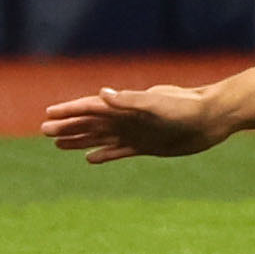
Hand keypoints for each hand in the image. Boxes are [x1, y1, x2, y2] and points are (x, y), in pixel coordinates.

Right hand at [42, 81, 248, 163]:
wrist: (211, 118)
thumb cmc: (186, 106)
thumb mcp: (157, 103)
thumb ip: (130, 100)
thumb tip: (102, 94)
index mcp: (125, 106)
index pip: (90, 107)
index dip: (68, 111)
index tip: (48, 115)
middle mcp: (126, 118)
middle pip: (89, 123)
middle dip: (67, 126)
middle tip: (44, 131)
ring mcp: (135, 132)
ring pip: (99, 137)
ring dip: (79, 140)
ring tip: (58, 145)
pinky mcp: (146, 145)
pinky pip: (118, 151)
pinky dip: (103, 155)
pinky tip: (90, 159)